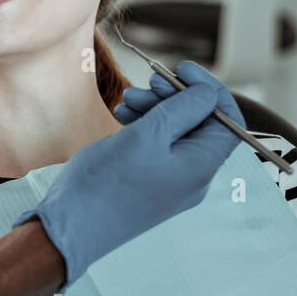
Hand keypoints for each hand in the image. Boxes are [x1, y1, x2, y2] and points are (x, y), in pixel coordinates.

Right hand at [12, 60, 244, 288]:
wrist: (70, 226)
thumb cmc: (106, 184)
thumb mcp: (147, 135)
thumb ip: (182, 109)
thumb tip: (208, 93)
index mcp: (201, 166)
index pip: (226, 119)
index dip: (208, 89)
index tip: (181, 69)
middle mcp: (192, 175)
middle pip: (200, 124)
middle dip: (175, 97)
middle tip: (147, 83)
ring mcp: (170, 181)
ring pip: (175, 133)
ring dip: (155, 109)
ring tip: (126, 102)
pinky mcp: (149, 182)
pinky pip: (157, 147)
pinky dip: (144, 127)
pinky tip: (121, 117)